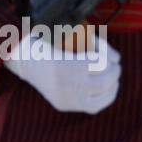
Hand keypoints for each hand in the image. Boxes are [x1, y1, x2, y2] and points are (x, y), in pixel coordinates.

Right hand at [3, 32, 120, 113]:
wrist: (23, 60)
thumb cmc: (47, 42)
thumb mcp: (68, 36)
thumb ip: (95, 44)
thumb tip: (118, 58)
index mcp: (65, 65)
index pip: (101, 63)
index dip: (109, 56)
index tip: (111, 54)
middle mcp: (65, 85)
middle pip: (104, 80)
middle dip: (114, 71)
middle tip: (115, 65)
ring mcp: (65, 98)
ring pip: (103, 96)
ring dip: (112, 85)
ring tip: (112, 77)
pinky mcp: (64, 105)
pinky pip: (94, 106)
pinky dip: (105, 97)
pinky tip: (107, 89)